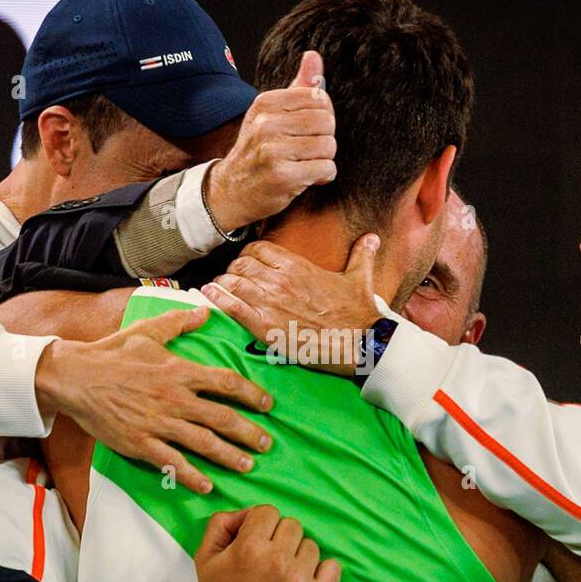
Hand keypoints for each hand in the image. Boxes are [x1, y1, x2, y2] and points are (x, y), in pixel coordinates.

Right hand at [35, 306, 273, 493]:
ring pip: (203, 443)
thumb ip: (179, 323)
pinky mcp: (140, 443)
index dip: (252, 394)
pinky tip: (208, 485)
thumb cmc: (112, 353)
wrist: (75, 377)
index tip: (268, 405)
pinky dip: (191, 476)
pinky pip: (171, 463)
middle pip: (223, 418)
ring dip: (229, 456)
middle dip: (249, 433)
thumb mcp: (147, 331)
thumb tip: (205, 312)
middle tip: (268, 443)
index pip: (227, 383)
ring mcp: (158, 423)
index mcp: (180, 371)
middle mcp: (175, 399)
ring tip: (248, 465)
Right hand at [195, 505, 340, 581]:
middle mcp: (277, 561)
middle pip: (292, 526)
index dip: (260, 525)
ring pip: (311, 546)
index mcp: (250, 547)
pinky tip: (307, 580)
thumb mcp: (204, 558)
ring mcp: (300, 581)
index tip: (256, 542)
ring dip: (298, 556)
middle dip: (279, 539)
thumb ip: (221, 524)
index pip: (268, 511)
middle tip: (269, 561)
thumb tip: (246, 514)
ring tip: (283, 576)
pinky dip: (323, 571)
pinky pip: (334, 567)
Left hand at [201, 234, 381, 375]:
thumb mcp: (360, 278)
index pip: (258, 249)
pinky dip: (216, 299)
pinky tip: (208, 294)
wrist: (359, 343)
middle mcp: (279, 281)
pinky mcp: (264, 328)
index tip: (248, 262)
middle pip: (240, 264)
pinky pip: (231, 307)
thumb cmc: (358, 313)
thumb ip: (362, 255)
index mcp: (297, 266)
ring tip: (220, 287)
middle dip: (234, 269)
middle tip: (234, 277)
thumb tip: (372, 238)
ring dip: (223, 284)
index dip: (249, 254)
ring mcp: (270, 304)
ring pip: (232, 282)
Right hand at [204, 50, 336, 232]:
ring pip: (329, 146)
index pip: (319, 98)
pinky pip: (326, 169)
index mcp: (265, 104)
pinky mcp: (283, 176)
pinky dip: (323, 176)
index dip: (322, 117)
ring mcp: (273, 150)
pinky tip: (306, 178)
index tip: (306, 130)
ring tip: (305, 164)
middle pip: (327, 122)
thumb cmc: (258, 151)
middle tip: (307, 151)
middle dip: (324, 139)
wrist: (231, 191)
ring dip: (324, 159)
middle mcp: (267, 124)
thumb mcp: (270, 115)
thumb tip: (314, 55)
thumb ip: (297, 87)